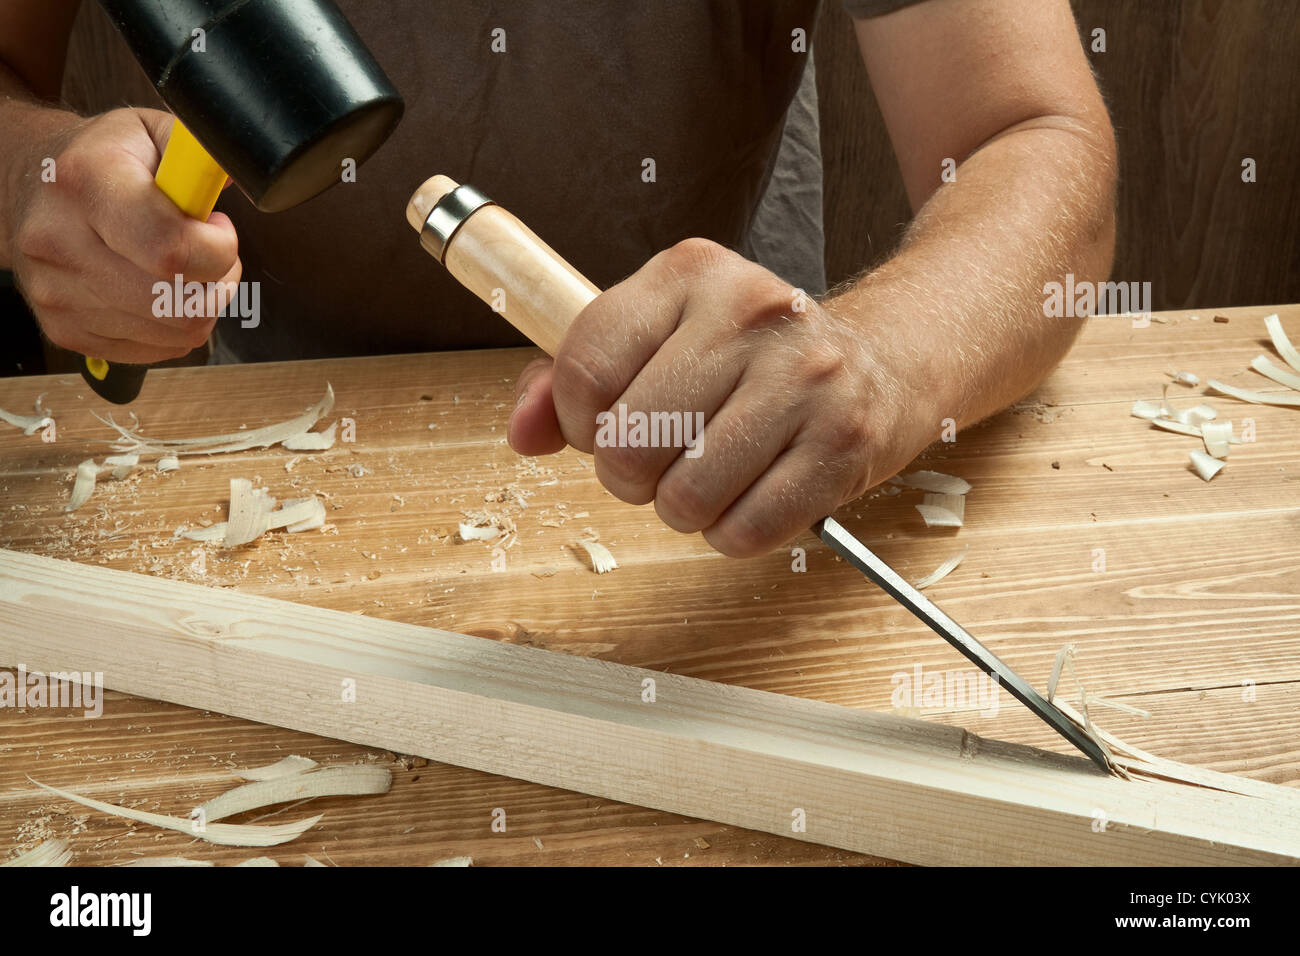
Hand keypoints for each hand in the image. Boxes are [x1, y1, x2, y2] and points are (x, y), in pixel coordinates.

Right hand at [7, 108, 240, 363]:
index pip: (172, 250)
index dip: (218, 249)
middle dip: (219, 281)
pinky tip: (160, 291)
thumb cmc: (105, 160)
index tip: (218, 228)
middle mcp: (60, 242)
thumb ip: (198, 150)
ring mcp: (57, 294)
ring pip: (178, 334)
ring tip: (183, 268)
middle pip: (182, 305)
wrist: (33, 188)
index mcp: (86, 183)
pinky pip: (157, 351)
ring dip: (200, 305)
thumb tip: (238, 176)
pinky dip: (174, 327)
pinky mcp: (64, 331)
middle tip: (209, 252)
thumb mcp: (150, 130)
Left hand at [508, 238, 934, 556]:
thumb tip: (521, 434)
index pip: (584, 368)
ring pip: (683, 497)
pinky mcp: (843, 443)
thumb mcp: (660, 338)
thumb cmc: (751, 359)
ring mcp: (803, 376)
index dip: (580, 422)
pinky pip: (745, 531)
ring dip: (684, 509)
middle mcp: (750, 312)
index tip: (608, 426)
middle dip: (631, 476)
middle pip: (627, 444)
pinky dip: (734, 533)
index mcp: (688, 274)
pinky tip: (753, 494)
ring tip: (711, 475)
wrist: (884, 359)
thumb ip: (572, 379)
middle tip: (666, 458)